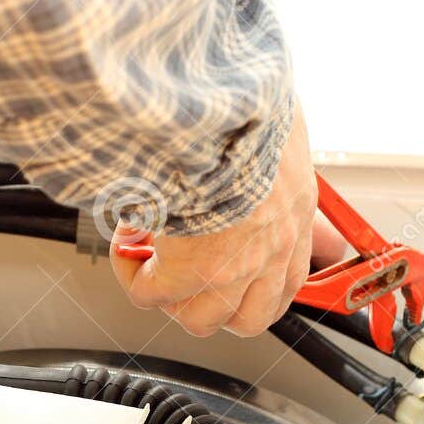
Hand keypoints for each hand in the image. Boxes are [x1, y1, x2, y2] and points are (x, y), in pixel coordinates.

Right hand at [109, 102, 343, 336]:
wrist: (222, 108)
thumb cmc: (250, 103)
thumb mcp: (277, 118)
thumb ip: (266, 142)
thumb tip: (248, 125)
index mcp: (295, 214)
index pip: (288, 281)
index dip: (253, 286)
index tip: (227, 270)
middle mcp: (272, 252)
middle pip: (246, 320)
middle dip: (211, 303)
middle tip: (183, 270)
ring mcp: (233, 269)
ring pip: (197, 319)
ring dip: (169, 293)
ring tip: (150, 254)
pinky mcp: (190, 273)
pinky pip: (148, 294)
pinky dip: (131, 271)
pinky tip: (127, 235)